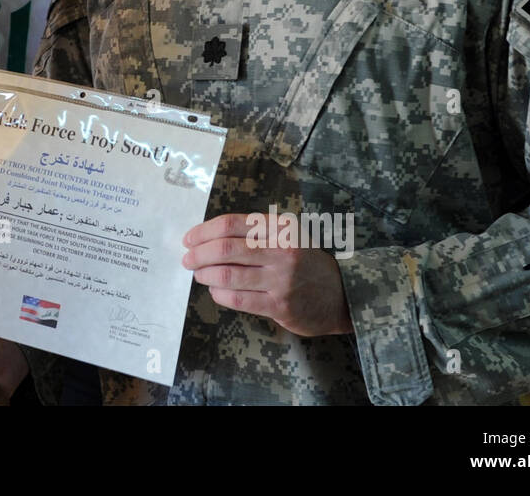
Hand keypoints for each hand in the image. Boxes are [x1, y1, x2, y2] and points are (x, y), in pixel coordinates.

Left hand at [182, 213, 352, 336]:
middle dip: (198, 254)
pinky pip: (237, 298)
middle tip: (187, 259)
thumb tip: (208, 238)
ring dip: (205, 274)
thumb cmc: (306, 262)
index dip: (203, 232)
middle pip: (225, 248)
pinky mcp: (279, 305)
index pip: (231, 224)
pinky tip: (216, 290)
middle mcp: (282, 250)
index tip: (189, 239)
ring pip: (227, 274)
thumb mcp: (288, 236)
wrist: (342, 294)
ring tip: (199, 274)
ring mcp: (281, 279)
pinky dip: (219, 293)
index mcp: (281, 228)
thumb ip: (255, 233)